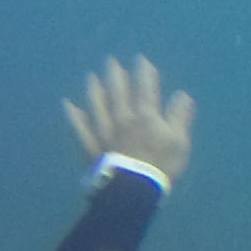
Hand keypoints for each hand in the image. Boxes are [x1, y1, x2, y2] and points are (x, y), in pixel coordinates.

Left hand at [64, 56, 195, 183]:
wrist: (133, 189)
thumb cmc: (160, 165)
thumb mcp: (179, 141)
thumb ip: (179, 116)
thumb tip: (182, 95)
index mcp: (145, 116)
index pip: (145, 88)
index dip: (144, 72)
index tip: (141, 60)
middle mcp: (122, 118)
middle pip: (117, 92)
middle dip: (115, 75)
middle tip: (111, 62)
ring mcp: (103, 131)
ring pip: (96, 105)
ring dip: (94, 90)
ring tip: (90, 77)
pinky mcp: (90, 145)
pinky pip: (79, 128)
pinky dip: (73, 115)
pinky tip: (68, 105)